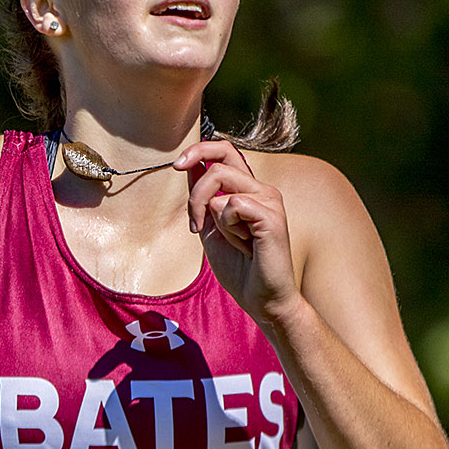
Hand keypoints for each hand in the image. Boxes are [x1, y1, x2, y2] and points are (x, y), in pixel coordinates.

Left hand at [174, 140, 302, 325]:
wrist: (262, 299)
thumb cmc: (239, 267)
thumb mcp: (211, 227)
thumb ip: (203, 197)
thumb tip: (188, 165)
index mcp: (249, 190)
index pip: (224, 150)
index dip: (199, 150)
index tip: (177, 165)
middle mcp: (262, 189)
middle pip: (218, 163)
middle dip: (196, 194)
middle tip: (196, 224)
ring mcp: (269, 200)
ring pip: (220, 187)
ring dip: (214, 219)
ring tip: (232, 241)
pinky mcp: (272, 215)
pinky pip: (233, 205)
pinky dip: (229, 228)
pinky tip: (246, 244)